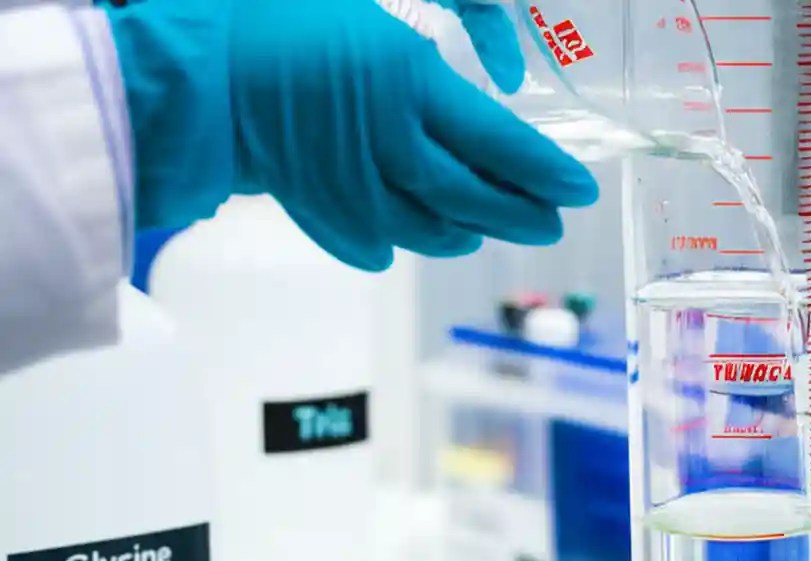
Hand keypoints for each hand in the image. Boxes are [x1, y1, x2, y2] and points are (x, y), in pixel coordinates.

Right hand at [109, 0, 598, 270]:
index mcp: (409, 86)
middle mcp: (385, 145)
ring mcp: (343, 180)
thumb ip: (469, 12)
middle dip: (517, 215)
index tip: (579, 190)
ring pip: (420, 226)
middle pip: (468, 197)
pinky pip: (361, 235)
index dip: (546, 174)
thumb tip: (512, 70)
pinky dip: (393, 242)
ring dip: (461, 234)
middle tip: (549, 225)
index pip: (500, 147)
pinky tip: (407, 243)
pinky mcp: (304, 197)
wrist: (187, 58)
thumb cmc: (289, 7)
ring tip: (485, 231)